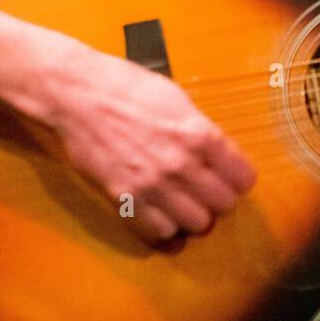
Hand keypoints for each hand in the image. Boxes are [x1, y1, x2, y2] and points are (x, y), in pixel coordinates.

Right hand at [43, 39, 256, 244]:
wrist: (77, 95)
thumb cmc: (124, 86)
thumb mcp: (175, 97)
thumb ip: (200, 129)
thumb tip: (218, 154)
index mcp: (198, 133)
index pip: (242, 178)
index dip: (237, 177)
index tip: (229, 176)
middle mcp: (181, 163)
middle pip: (224, 205)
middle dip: (217, 197)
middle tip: (204, 188)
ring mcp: (153, 185)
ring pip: (197, 224)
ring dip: (193, 215)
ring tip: (182, 201)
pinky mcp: (126, 200)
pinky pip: (161, 234)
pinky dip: (166, 228)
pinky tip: (161, 212)